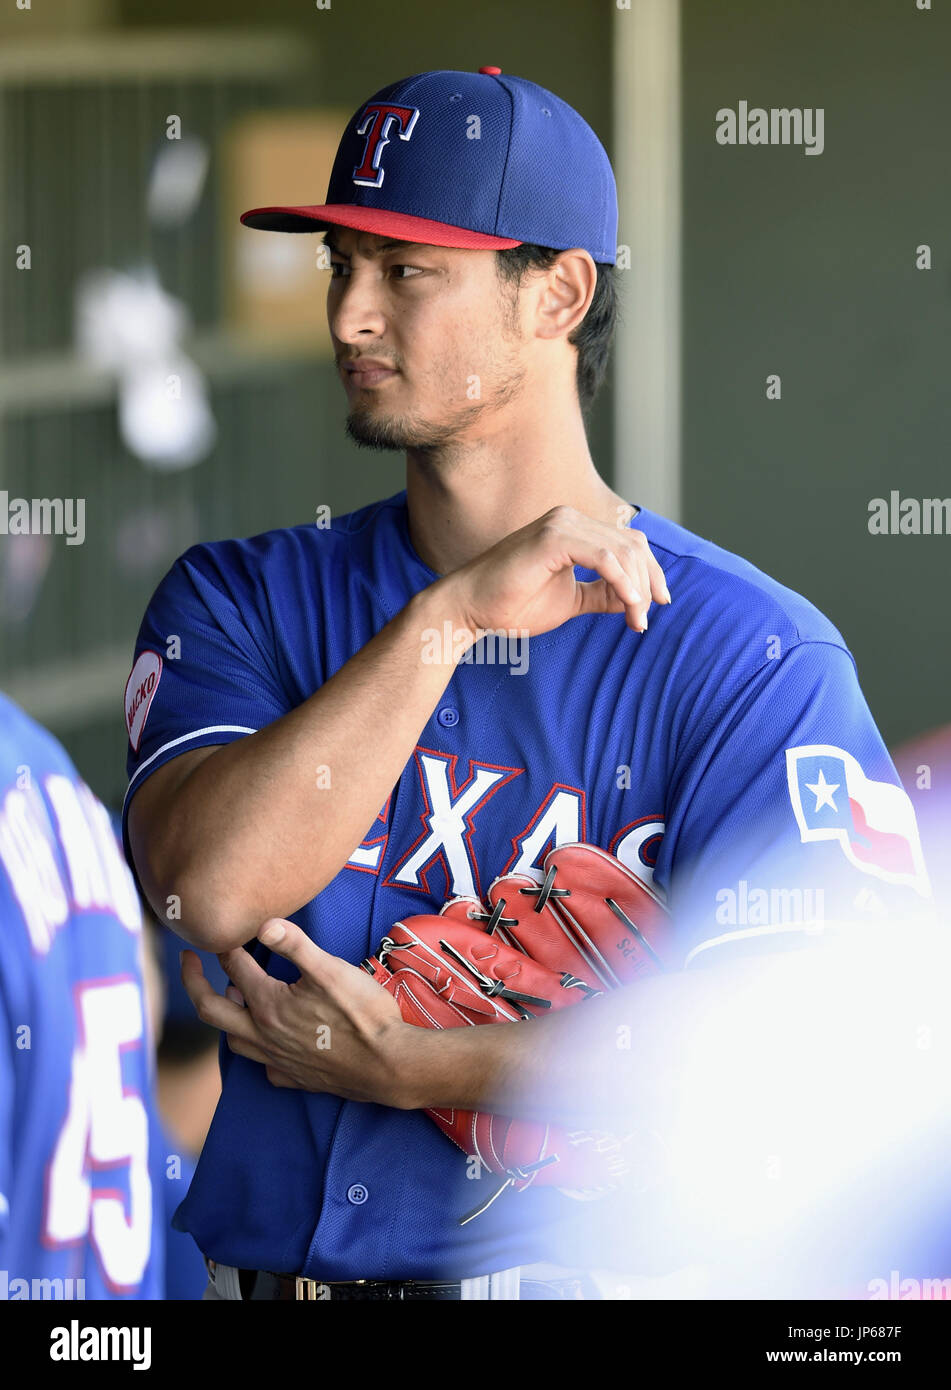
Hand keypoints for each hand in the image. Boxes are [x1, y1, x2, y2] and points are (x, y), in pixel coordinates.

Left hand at [180, 919, 415, 1105]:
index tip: (222, 932)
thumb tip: (262, 923)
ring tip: (229, 997)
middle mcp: (263, 1035)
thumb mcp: (330, 970)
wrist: (388, 1065)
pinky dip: (257, 1049)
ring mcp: (276, 1060)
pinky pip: (263, 1065)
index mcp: (268, 1005)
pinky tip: (267, 1041)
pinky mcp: (294, 1077)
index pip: (235, 968)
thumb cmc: (362, 1014)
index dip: (226, 946)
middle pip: (212, 1009)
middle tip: (188, 961)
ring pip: (233, 1041)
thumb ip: (294, 945)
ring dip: (224, 1016)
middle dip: (194, 983)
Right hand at [440, 504, 669, 635]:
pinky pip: (604, 559)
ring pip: (623, 552)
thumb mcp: (570, 600)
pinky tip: (628, 606)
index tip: (656, 604)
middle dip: (648, 583)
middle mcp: (569, 518)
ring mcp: (560, 525)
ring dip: (637, 589)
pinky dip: (622, 583)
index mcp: (573, 528)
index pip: (628, 543)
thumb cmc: (511, 605)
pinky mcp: (552, 539)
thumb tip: (635, 598)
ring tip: (636, 620)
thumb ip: (601, 594)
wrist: (469, 609)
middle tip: (644, 620)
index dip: (650, 573)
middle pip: (632, 544)